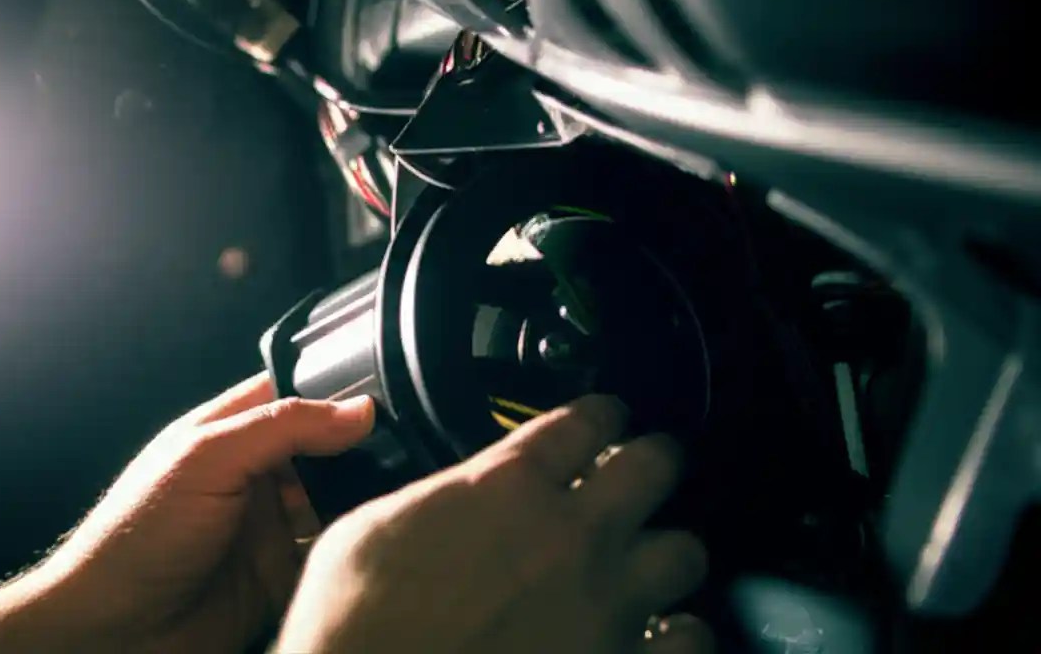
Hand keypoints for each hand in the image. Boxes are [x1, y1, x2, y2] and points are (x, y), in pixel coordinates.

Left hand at [0, 374, 373, 653]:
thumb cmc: (136, 537)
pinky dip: (353, 548)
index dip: (335, 391)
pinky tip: (369, 539)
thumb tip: (359, 410)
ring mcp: (268, 527)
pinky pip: (331, 556)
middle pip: (324, 449)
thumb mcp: (206, 459)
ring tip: (394, 493)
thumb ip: (282, 426)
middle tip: (401, 449)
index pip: (292, 394)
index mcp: (228, 433)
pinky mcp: (280, 577)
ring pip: (335, 502)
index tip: (385, 393)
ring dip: (362, 498)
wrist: (114, 633)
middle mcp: (253, 475)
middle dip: (360, 449)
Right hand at [277, 395, 712, 653]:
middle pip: (658, 464)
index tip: (602, 422)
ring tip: (644, 565)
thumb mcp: (367, 530)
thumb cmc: (352, 628)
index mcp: (506, 487)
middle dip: (651, 464)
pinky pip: (692, 641)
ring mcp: (605, 606)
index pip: (588, 418)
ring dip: (664, 556)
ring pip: (685, 553)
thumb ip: (435, 498)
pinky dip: (680, 636)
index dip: (601, 414)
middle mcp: (570, 535)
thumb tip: (453, 495)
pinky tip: (658, 637)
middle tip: (640, 475)